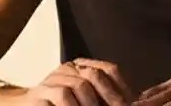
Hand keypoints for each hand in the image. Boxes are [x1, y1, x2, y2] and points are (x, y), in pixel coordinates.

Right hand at [17, 58, 134, 105]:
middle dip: (110, 99)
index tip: (131, 104)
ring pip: (79, 85)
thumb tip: (133, 103)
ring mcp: (50, 81)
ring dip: (91, 105)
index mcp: (79, 69)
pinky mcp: (38, 95)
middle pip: (94, 76)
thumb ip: (100, 97)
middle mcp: (65, 70)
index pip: (109, 69)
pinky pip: (61, 95)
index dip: (122, 88)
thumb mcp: (81, 100)